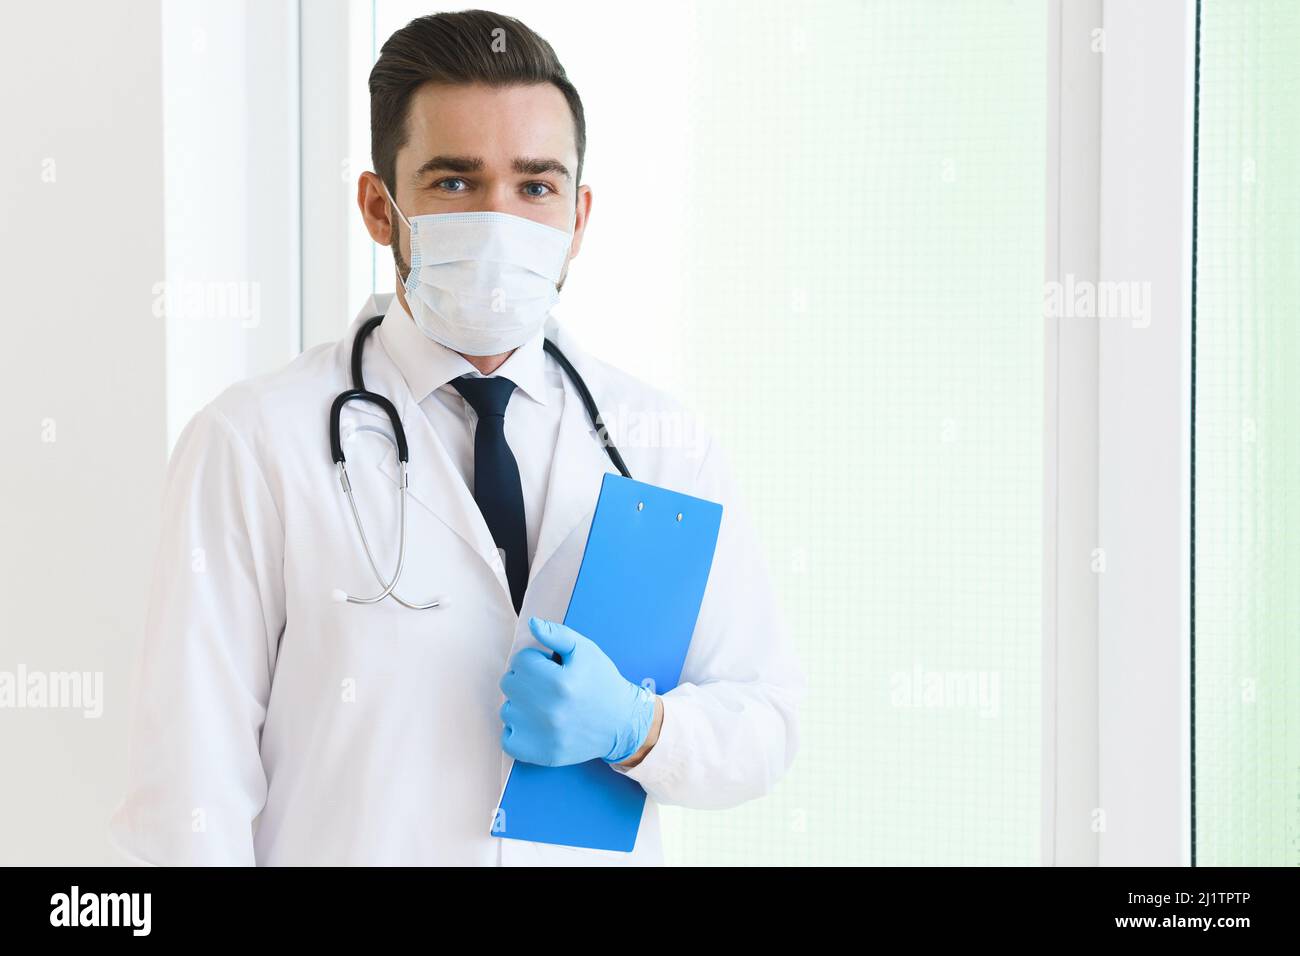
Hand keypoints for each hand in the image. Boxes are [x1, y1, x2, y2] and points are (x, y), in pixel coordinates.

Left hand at [498, 617, 657, 766]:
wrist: (621, 723)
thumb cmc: (602, 683)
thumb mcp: (586, 651)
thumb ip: (557, 634)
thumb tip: (532, 624)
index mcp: (559, 682)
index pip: (520, 660)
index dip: (535, 659)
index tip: (549, 667)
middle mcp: (548, 710)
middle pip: (510, 684)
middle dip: (525, 679)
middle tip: (546, 685)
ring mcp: (543, 735)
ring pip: (507, 710)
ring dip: (520, 705)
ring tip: (543, 705)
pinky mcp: (540, 754)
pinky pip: (507, 739)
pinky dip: (516, 732)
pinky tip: (534, 724)